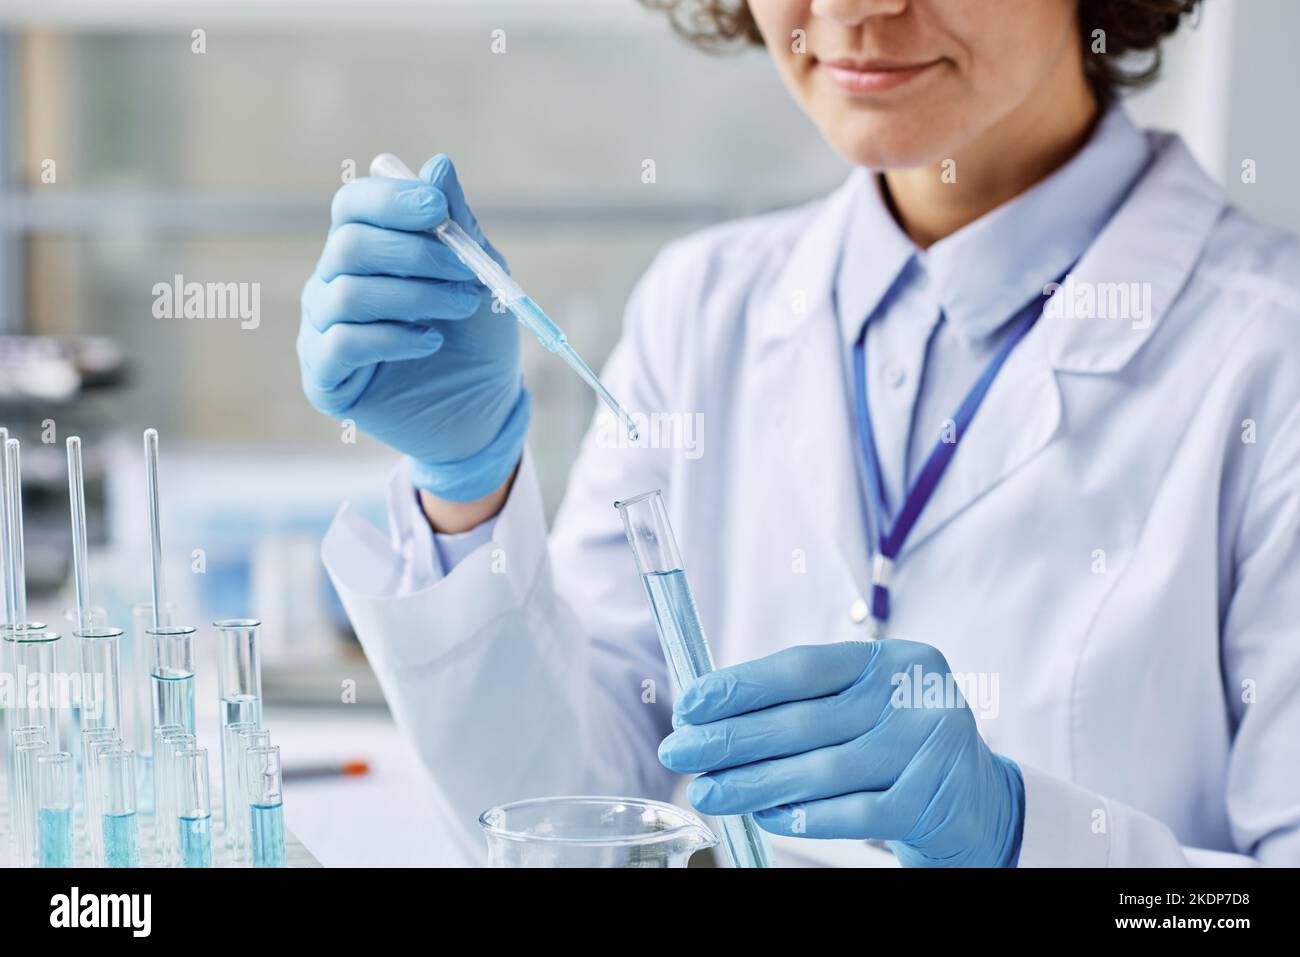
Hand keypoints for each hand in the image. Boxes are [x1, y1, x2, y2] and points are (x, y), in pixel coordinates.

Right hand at [298, 155, 528, 502]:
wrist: (485, 411)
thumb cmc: (477, 339)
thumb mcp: (478, 274)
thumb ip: (456, 224)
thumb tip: (438, 164)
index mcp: (365, 251)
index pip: (352, 206)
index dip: (390, 201)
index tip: (437, 210)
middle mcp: (334, 283)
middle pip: (348, 246)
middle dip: (413, 254)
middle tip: (463, 274)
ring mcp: (323, 331)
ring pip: (347, 295)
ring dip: (414, 297)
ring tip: (460, 307)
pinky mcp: (326, 377)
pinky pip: (341, 343)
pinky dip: (392, 338)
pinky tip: (430, 342)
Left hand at [658, 640, 1024, 866]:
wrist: (978, 800)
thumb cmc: (896, 745)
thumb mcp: (864, 706)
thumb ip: (805, 703)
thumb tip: (710, 713)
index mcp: (891, 659)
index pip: (803, 666)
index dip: (741, 685)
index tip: (690, 704)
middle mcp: (913, 695)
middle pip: (804, 719)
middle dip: (731, 738)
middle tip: (679, 752)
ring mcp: (927, 748)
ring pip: (821, 769)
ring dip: (754, 783)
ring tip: (707, 791)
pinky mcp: (931, 801)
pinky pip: (852, 813)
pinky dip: (803, 817)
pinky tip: (765, 816)